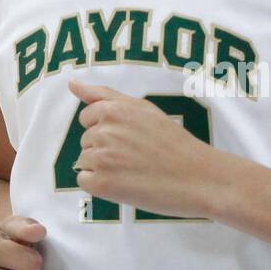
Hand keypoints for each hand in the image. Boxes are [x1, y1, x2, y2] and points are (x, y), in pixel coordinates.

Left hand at [68, 79, 217, 217]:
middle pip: (86, 141)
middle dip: (106, 149)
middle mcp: (104, 131)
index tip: (131, 138)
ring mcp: (102, 158)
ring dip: (104, 168)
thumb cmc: (173, 142)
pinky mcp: (103, 184)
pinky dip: (101, 185)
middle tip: (138, 156)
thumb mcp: (142, 108)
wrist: (198, 177)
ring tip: (134, 170)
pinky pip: (85, 181)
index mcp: (113, 109)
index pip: (87, 119)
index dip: (108, 130)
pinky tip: (125, 183)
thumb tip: (72, 83)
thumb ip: (104, 95)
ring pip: (85, 161)